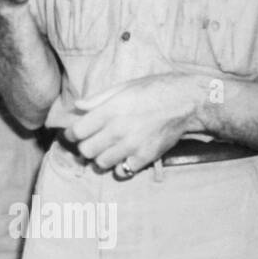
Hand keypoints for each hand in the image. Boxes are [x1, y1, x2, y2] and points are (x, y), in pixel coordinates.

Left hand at [66, 74, 208, 174]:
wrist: (186, 101)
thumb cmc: (153, 90)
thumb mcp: (123, 87)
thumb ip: (98, 99)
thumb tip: (77, 106)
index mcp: (109, 110)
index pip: (77, 131)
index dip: (71, 133)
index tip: (73, 133)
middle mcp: (118, 129)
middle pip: (86, 150)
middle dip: (84, 147)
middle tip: (91, 142)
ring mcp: (132, 145)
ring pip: (101, 163)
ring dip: (100, 158)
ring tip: (106, 150)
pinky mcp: (146, 156)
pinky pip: (123, 171)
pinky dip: (119, 167)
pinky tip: (123, 158)